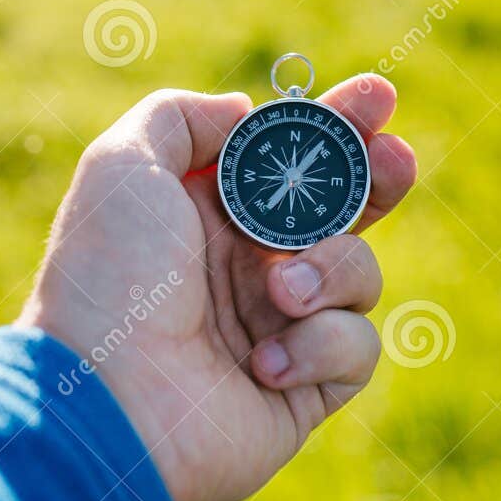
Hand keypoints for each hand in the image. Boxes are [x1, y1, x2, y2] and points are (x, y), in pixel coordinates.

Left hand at [18, 76, 416, 500]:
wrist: (106, 403)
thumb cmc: (108, 281)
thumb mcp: (123, 165)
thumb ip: (184, 116)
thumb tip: (246, 112)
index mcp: (207, 214)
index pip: (288, 158)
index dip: (337, 125)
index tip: (378, 97)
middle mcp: (246, 267)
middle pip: (343, 209)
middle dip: (377, 177)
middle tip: (393, 160)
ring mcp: (279, 327)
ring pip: (359, 271)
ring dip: (333, 267)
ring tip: (281, 288)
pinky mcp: (304, 390)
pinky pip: (356, 347)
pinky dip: (320, 344)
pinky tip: (263, 361)